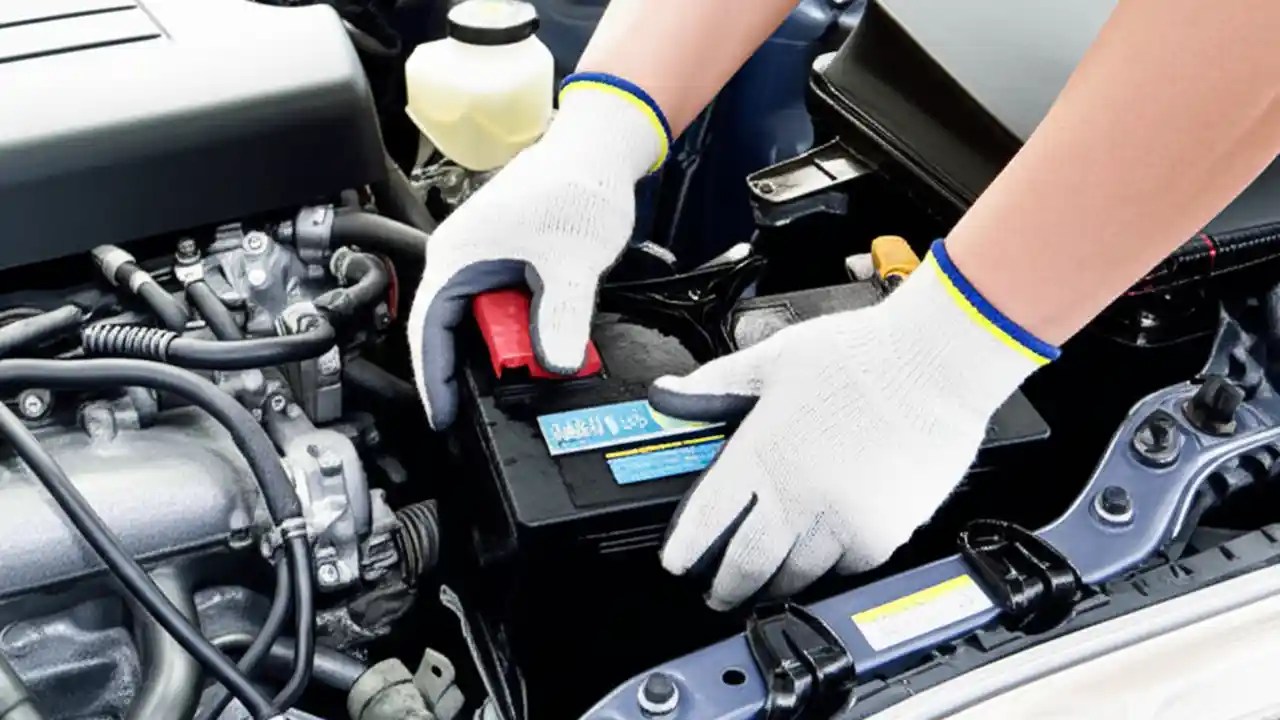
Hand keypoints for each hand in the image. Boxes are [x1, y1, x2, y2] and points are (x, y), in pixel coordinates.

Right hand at [408, 76, 666, 428]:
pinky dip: (517, 332)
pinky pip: (501, 309)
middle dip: (467, 371)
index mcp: (459, 255)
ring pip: (478, 322)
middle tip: (483, 408)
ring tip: (519, 376)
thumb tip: (556, 363)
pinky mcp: (506, 263)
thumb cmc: (577, 183)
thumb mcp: (574, 262)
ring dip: (500, 349)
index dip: (433, 379)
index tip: (442, 416)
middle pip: (450, 330)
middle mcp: (461, 258)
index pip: (429, 329)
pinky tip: (539, 345)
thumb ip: (564, 316)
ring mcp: (483, 260)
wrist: (601, 148)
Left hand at [650, 243, 1056, 609]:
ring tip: (768, 579)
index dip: (686, 549)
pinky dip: (830, 565)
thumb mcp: (773, 359)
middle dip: (726, 586)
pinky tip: (823, 552)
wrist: (938, 362)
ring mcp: (840, 520)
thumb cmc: (861, 354)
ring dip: (777, 580)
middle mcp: (796, 495)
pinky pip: (845, 568)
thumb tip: (668, 394)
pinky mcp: (881, 534)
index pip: (707, 520)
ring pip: (796, 575)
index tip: (678, 562)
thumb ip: (715, 385)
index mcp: (760, 452)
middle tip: (718, 591)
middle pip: (746, 565)